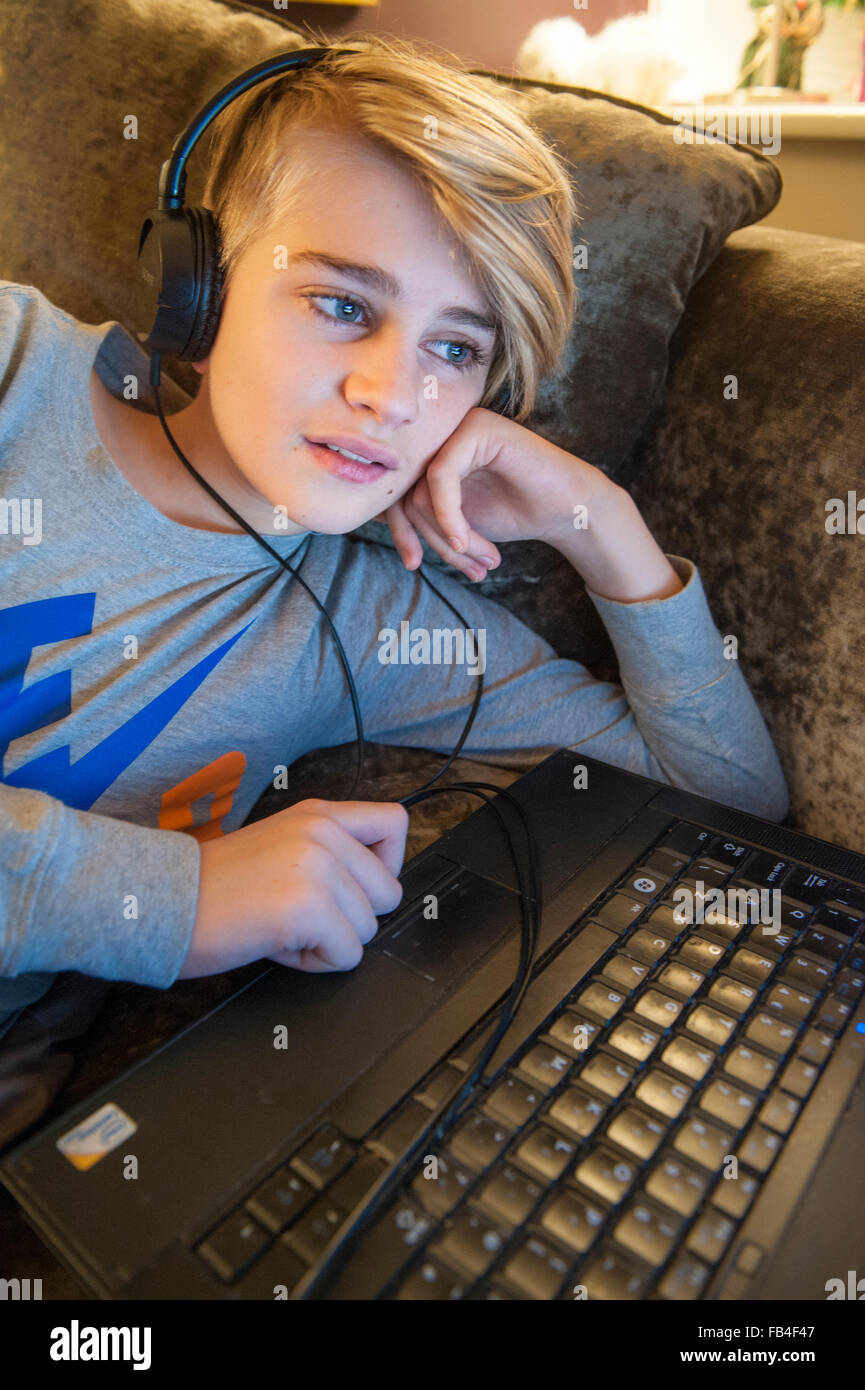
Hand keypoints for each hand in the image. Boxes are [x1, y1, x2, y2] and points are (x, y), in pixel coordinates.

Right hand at [183, 799, 408, 976]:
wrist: (161, 902)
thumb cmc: (212, 886)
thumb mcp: (278, 844)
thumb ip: (327, 851)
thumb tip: (372, 884)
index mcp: (318, 814)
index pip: (394, 823)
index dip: (385, 866)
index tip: (354, 887)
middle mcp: (323, 833)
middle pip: (388, 893)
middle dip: (350, 917)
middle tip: (300, 915)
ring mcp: (317, 868)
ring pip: (368, 929)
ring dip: (327, 942)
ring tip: (280, 927)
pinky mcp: (308, 908)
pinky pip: (346, 956)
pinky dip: (313, 964)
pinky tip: (276, 944)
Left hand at [371, 406, 607, 581]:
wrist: (569, 510)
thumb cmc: (516, 515)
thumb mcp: (456, 522)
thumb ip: (419, 515)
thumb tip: (373, 519)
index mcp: (434, 453)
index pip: (397, 492)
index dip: (400, 532)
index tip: (413, 564)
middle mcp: (442, 434)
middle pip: (406, 493)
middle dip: (434, 540)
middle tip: (468, 567)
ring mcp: (460, 426)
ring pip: (422, 491)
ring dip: (451, 538)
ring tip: (483, 560)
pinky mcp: (477, 428)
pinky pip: (441, 478)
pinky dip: (450, 518)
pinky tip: (468, 543)